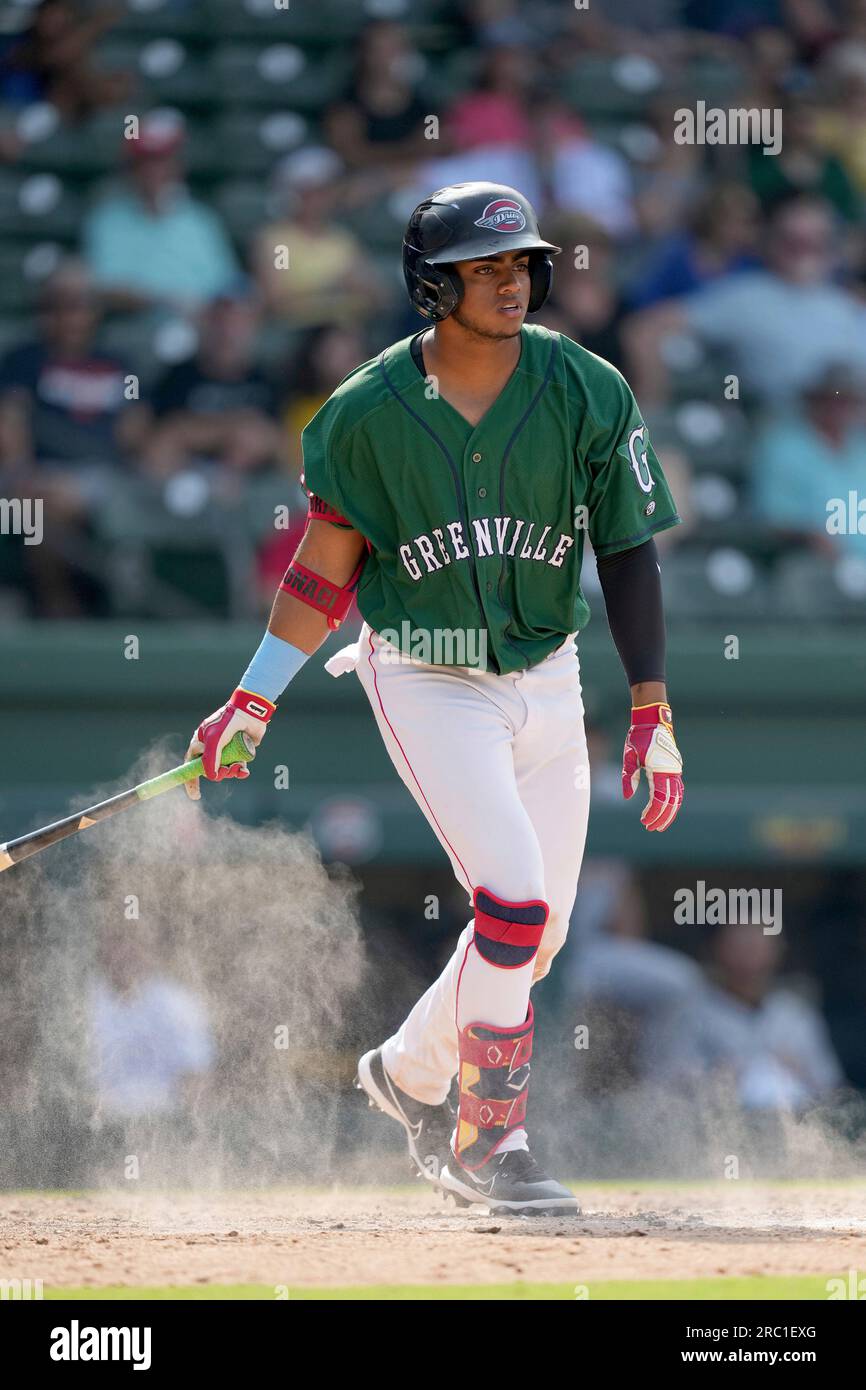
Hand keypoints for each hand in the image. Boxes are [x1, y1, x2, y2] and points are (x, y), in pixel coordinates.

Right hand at [184, 687, 275, 800]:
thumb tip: (212, 777)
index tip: (195, 795)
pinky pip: (238, 766)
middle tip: (227, 771)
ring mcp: (226, 750)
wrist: (250, 712)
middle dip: (219, 774)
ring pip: (225, 769)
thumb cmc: (228, 722)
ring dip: (232, 772)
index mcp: (200, 743)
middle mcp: (212, 748)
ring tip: (238, 766)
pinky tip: (244, 771)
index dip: (191, 780)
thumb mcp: (214, 740)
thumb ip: (210, 760)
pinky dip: (241, 771)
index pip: (191, 765)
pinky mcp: (239, 751)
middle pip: (211, 770)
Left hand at [622, 702, 682, 831]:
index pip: (659, 799)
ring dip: (669, 812)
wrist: (653, 721)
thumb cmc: (639, 737)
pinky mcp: (675, 768)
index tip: (644, 822)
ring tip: (658, 823)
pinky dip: (672, 801)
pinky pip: (677, 790)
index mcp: (660, 769)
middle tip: (651, 828)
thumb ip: (628, 776)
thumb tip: (627, 797)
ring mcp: (675, 770)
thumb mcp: (629, 756)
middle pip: (671, 802)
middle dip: (662, 817)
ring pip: (677, 797)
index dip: (653, 813)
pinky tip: (664, 808)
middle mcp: (671, 771)